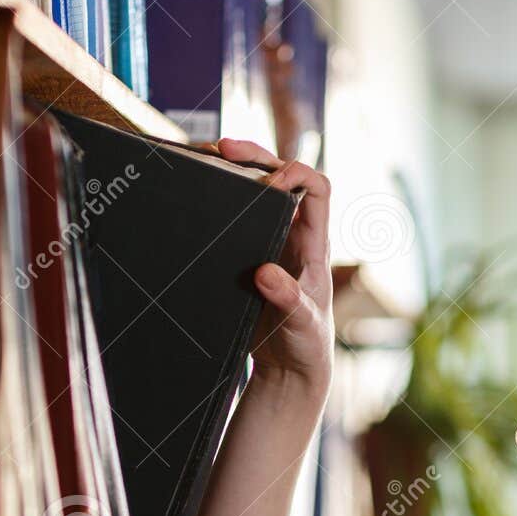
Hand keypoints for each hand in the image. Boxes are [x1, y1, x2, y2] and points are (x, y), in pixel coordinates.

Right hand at [216, 137, 334, 393]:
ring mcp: (272, 243)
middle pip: (284, 179)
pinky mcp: (250, 255)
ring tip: (207, 157)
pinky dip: (220, 199)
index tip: (269, 182)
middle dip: (256, 157)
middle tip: (224, 147)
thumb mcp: (302, 325)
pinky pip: (237, 218)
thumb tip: (265, 273)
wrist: (291, 369)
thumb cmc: (307, 345)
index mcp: (315, 246)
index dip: (297, 174)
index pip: (318, 190)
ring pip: (259, 193)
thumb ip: (289, 300)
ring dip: (235, 172)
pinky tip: (198, 192)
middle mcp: (295, 236)